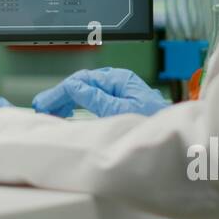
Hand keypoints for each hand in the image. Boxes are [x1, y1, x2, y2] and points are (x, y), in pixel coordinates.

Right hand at [32, 67, 170, 117]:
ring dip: (68, 100)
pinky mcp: (121, 103)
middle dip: (61, 95)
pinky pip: (94, 99)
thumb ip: (96, 98)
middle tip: (41, 106)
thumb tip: (73, 87)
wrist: (177, 138)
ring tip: (51, 110)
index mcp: (118, 79)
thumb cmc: (153, 123)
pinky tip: (70, 111)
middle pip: (82, 84)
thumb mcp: (120, 111)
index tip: (44, 102)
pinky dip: (79, 104)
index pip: (82, 81)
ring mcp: (120, 92)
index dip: (60, 92)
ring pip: (87, 91)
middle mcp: (118, 82)